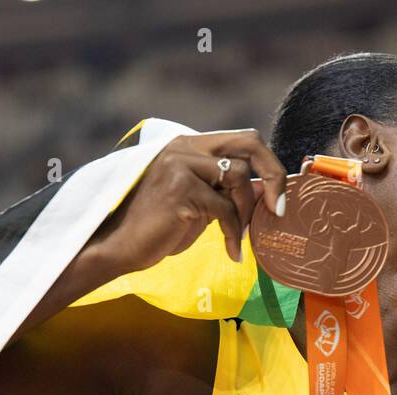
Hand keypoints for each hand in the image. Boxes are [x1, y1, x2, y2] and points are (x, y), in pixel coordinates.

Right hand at [89, 128, 287, 276]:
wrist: (117, 247)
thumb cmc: (158, 229)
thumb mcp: (199, 205)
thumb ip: (226, 192)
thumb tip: (266, 190)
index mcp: (188, 145)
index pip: (241, 139)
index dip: (267, 165)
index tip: (276, 199)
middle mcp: (184, 147)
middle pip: (249, 142)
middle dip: (273, 174)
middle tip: (279, 208)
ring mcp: (180, 164)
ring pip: (238, 177)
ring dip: (246, 212)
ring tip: (238, 238)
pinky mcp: (180, 189)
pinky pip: (224, 209)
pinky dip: (234, 234)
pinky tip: (231, 253)